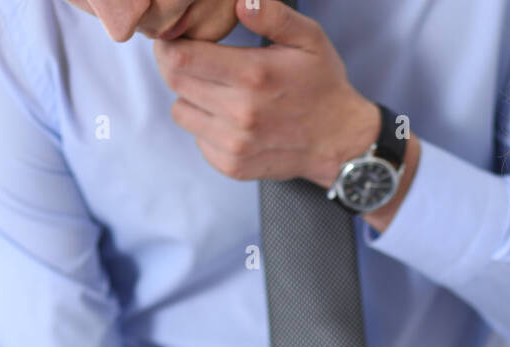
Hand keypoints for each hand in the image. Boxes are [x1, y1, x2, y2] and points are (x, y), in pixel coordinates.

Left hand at [154, 0, 381, 188]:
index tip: (177, 37)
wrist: (341, 143)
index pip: (181, 57)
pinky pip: (197, 140)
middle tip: (196, 59)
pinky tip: (228, 118)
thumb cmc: (322, 85)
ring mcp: (236, 144)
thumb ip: (273, 15)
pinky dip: (205, 127)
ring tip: (217, 90)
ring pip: (181, 112)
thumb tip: (241, 2)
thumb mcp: (308, 38)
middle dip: (176, 65)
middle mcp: (240, 113)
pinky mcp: (234, 166)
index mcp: (253, 75)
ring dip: (190, 97)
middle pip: (175, 82)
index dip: (169, 43)